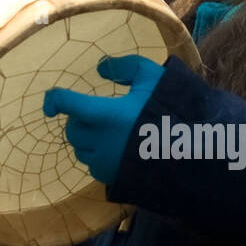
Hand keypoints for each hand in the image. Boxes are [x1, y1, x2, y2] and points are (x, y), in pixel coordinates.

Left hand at [43, 54, 165, 184]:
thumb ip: (126, 67)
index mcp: (106, 115)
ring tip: (110, 133)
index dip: (55, 99)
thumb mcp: (154, 78)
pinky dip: (99, 156)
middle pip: (71, 130)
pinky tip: (118, 150)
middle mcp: (99, 141)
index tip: (51, 103)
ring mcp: (105, 163)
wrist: (193, 154)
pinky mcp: (112, 178)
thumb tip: (101, 68)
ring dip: (88, 140)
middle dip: (79, 121)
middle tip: (98, 115)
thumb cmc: (173, 112)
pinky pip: (94, 166)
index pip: (66, 104)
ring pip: (80, 150)